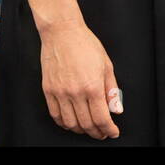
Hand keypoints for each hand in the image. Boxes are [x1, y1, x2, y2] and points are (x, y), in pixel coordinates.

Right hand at [39, 20, 120, 138]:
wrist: (62, 31)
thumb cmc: (84, 43)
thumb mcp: (106, 65)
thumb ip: (112, 90)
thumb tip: (116, 109)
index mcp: (92, 86)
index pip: (102, 119)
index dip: (109, 130)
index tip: (112, 132)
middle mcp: (75, 92)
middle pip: (86, 124)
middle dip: (97, 133)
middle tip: (102, 132)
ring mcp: (60, 91)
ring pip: (70, 123)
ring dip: (80, 130)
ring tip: (87, 127)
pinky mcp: (48, 89)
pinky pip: (55, 114)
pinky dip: (63, 123)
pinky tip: (70, 121)